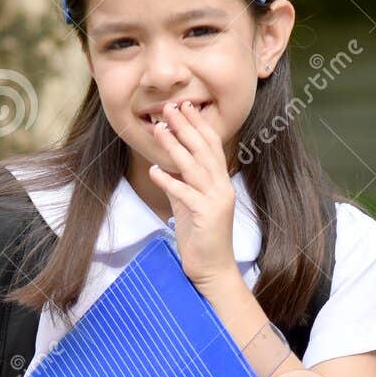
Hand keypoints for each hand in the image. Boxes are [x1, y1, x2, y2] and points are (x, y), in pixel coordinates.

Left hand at [148, 99, 240, 295]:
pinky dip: (169, 181)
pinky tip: (154, 170)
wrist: (213, 270)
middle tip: (170, 107)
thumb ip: (179, 186)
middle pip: (204, 150)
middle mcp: (221, 187)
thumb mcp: (188, 207)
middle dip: (186, 126)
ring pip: (195, 167)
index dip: (197, 124)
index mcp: (219, 183)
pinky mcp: (206, 217)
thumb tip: (164, 168)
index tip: (184, 106)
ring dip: (176, 146)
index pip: (211, 146)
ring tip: (160, 129)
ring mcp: (215, 201)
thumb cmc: (200, 239)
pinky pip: (184, 194)